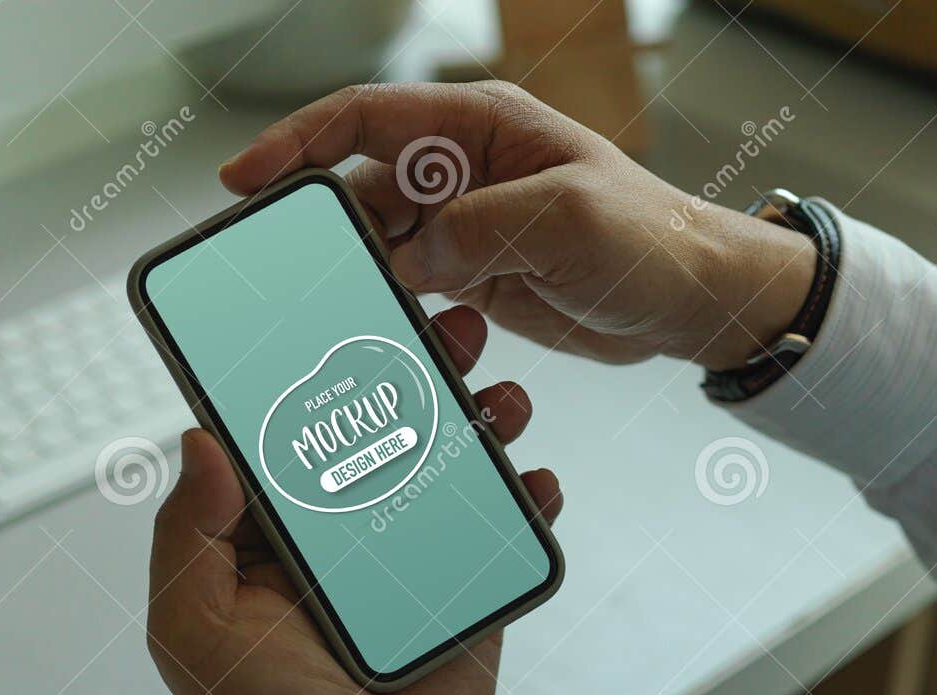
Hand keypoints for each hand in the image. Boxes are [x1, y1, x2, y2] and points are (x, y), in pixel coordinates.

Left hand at [146, 306, 560, 694]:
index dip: (323, 369)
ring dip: (481, 420)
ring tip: (502, 392)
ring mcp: (410, 559)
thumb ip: (186, 533)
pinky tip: (535, 477)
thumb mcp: (192, 625)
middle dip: (420, 371)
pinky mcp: (468, 592)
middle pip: (386, 429)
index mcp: (274, 530)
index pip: (299, 428)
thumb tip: (199, 438)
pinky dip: (527, 500)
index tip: (349, 313)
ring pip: (450, 467)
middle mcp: (344, 533)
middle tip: (449, 327)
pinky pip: (502, 532)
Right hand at [219, 80, 814, 369]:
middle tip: (284, 273)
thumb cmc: (649, 238)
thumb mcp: (567, 220)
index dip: (299, 143)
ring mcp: (466, 225)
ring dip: (359, 275)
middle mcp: (464, 169)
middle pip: (361, 186)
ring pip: (382, 243)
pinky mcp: (475, 276)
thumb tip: (410, 257)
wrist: (690, 299)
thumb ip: (479, 228)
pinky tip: (380, 333)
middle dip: (323, 226)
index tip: (247, 180)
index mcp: (482, 128)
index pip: (367, 119)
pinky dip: (393, 307)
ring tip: (333, 312)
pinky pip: (413, 288)